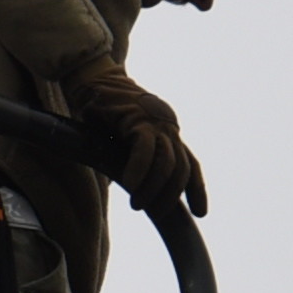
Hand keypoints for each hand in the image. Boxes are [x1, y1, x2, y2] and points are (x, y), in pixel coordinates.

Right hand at [69, 54, 206, 216]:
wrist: (92, 79)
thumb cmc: (104, 110)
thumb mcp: (123, 138)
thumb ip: (130, 157)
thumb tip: (125, 184)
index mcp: (168, 131)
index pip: (190, 164)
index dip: (197, 189)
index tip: (200, 213)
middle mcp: (168, 126)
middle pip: (182, 169)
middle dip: (171, 195)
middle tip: (158, 213)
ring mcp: (156, 122)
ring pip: (167, 164)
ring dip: (154, 188)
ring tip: (137, 204)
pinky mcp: (139, 119)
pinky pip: (145, 151)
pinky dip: (139, 171)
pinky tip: (129, 185)